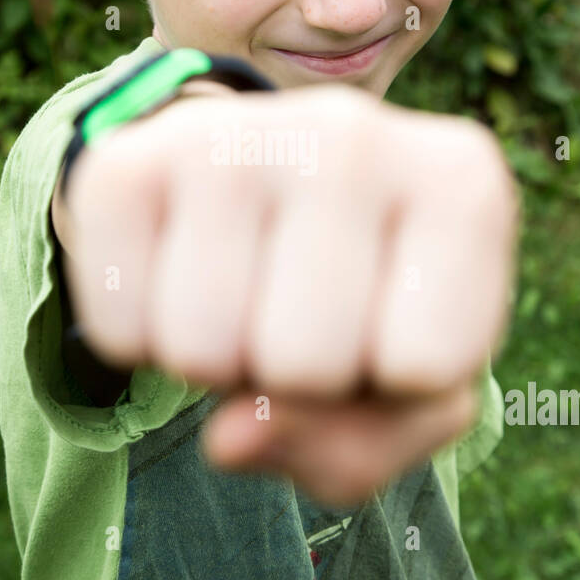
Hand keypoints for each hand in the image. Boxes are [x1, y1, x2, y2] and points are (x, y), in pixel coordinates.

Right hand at [59, 84, 517, 501]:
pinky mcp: (125, 158)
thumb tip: (231, 436)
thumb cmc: (364, 305)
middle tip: (300, 315)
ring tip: (244, 294)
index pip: (424, 368)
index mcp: (462, 183)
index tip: (387, 326)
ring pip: (202, 352)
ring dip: (215, 364)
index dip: (394, 386)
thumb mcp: (408, 391)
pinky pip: (117, 333)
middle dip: (297, 379)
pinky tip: (177, 277)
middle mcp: (355, 131)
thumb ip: (365, 447)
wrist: (265, 192)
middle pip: (306, 362)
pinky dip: (140, 342)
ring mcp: (233, 132)